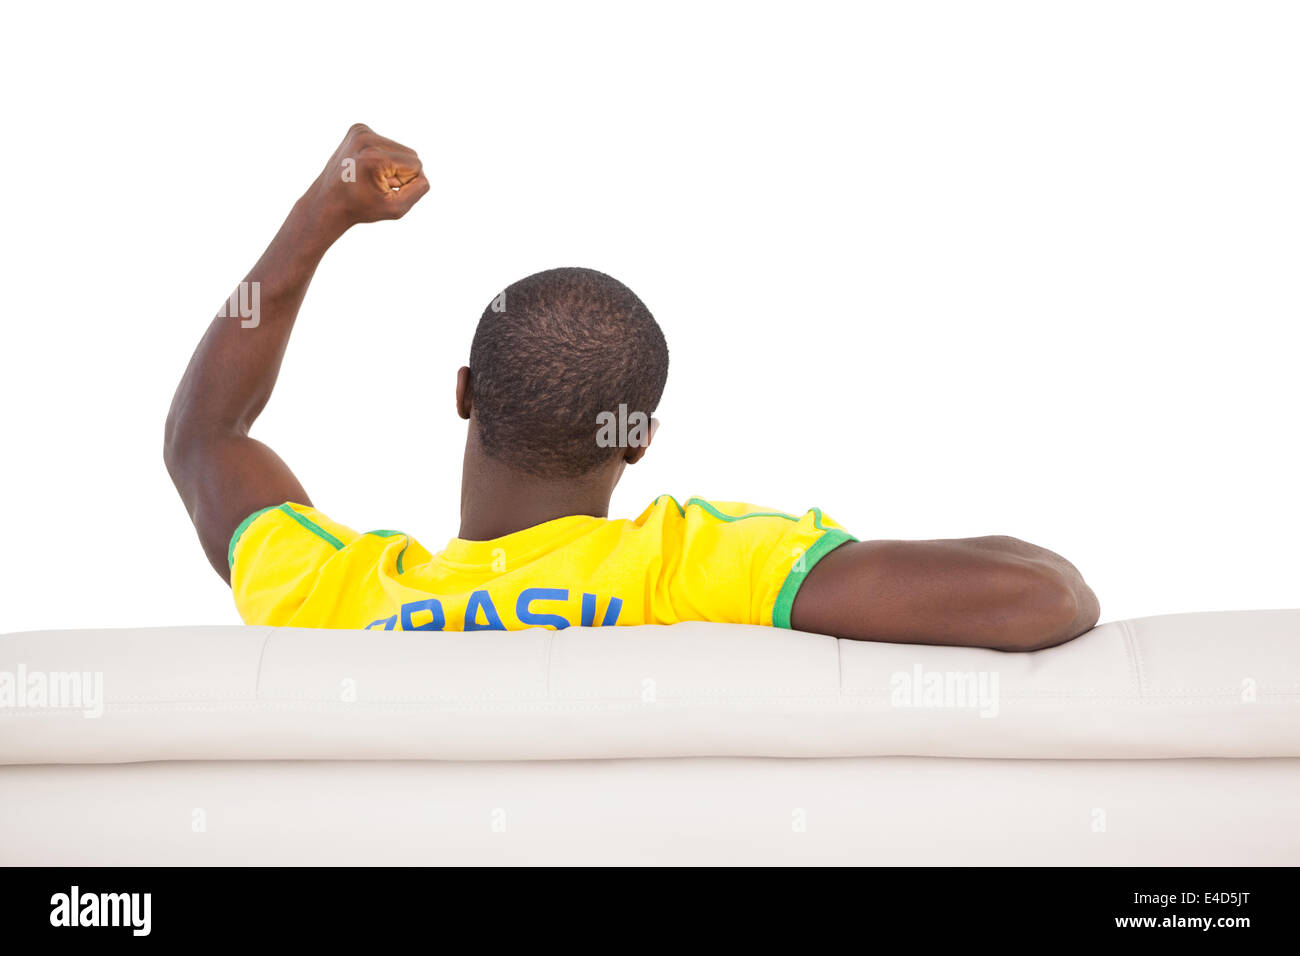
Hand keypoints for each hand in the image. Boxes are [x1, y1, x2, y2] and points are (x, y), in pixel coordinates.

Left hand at [307, 123, 429, 227]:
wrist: (328, 201)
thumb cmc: (362, 208)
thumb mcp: (396, 209)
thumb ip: (419, 189)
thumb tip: (422, 171)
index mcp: (374, 157)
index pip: (416, 164)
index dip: (406, 182)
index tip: (384, 190)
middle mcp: (366, 138)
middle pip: (409, 153)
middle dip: (400, 171)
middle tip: (378, 184)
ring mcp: (359, 130)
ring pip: (399, 148)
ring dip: (392, 164)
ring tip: (371, 176)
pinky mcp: (358, 129)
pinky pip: (387, 142)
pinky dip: (382, 156)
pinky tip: (367, 166)